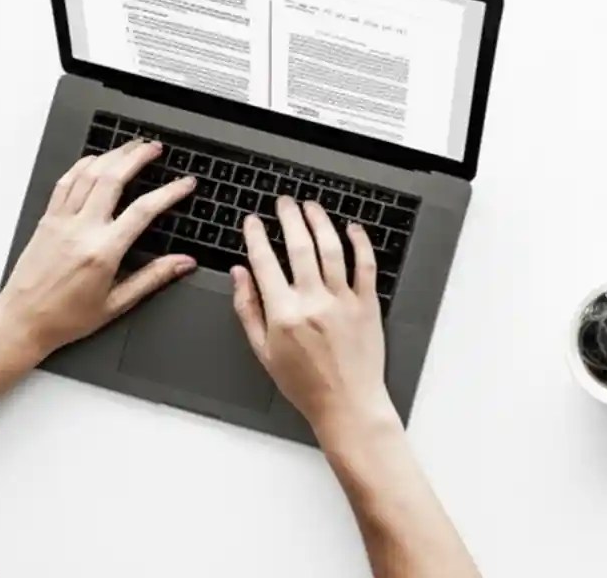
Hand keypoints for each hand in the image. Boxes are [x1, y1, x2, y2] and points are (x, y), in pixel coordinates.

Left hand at [0, 141, 197, 363]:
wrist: (21, 321)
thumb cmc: (66, 317)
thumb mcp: (117, 303)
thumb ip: (154, 277)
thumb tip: (184, 263)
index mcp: (103, 252)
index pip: (144, 210)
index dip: (170, 192)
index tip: (185, 183)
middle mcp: (81, 230)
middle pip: (113, 179)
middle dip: (137, 157)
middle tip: (155, 148)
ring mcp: (61, 221)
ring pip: (88, 174)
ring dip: (112, 155)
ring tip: (131, 146)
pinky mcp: (47, 220)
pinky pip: (65, 183)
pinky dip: (82, 165)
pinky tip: (95, 160)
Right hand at [231, 196, 396, 443]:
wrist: (347, 403)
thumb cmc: (304, 383)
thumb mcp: (263, 350)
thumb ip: (247, 309)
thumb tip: (239, 273)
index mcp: (283, 314)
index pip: (264, 262)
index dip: (256, 236)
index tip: (252, 221)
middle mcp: (313, 302)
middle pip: (299, 246)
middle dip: (289, 217)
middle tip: (284, 202)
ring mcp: (343, 301)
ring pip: (331, 249)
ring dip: (320, 222)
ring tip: (311, 207)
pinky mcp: (368, 305)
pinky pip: (365, 266)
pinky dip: (359, 243)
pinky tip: (351, 229)